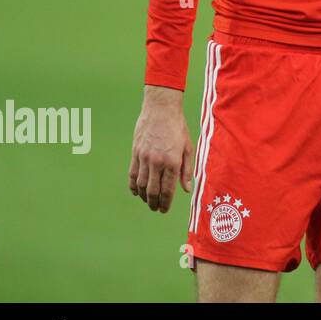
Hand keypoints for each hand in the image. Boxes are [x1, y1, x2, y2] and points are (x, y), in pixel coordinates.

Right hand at [128, 85, 192, 212]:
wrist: (161, 110)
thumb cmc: (178, 127)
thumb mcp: (188, 147)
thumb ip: (186, 170)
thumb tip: (186, 189)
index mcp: (173, 161)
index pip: (168, 189)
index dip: (166, 203)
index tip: (165, 210)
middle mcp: (157, 162)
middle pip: (153, 191)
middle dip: (154, 203)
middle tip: (157, 209)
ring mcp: (144, 158)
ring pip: (141, 185)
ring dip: (144, 197)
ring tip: (148, 202)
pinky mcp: (135, 153)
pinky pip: (132, 174)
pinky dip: (133, 186)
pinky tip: (136, 192)